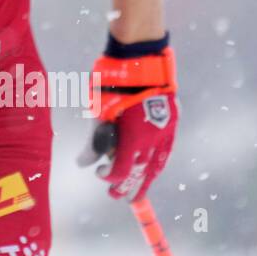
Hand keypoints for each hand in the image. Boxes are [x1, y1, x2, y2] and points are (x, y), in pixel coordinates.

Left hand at [77, 40, 178, 202]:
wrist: (140, 59)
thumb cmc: (112, 84)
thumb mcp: (98, 113)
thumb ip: (93, 141)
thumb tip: (84, 163)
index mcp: (133, 137)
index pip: (122, 170)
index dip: (110, 177)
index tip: (100, 173)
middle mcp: (153, 139)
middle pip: (141, 172)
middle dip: (128, 186)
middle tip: (118, 196)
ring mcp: (166, 131)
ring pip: (157, 164)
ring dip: (146, 179)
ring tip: (137, 191)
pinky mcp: (172, 122)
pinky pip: (165, 151)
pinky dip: (156, 162)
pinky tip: (150, 168)